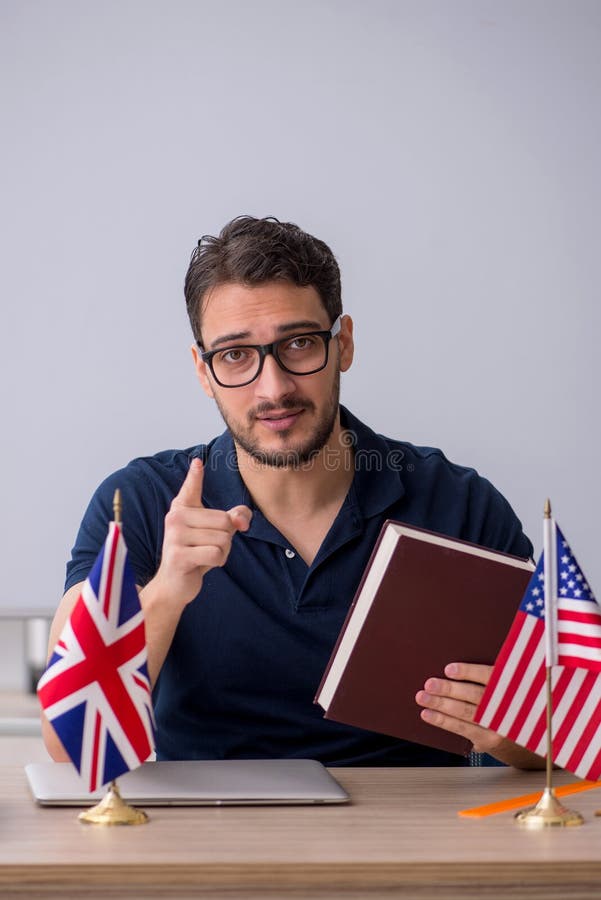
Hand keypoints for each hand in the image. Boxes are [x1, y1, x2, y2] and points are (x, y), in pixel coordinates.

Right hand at [153, 457, 251, 608]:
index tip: (198, 462)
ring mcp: (175, 536)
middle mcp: (175, 517)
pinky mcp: (178, 555)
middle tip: (207, 548)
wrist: (174, 584)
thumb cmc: (196, 555)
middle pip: (225, 521)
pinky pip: (216, 553)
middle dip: (226, 539)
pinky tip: (202, 564)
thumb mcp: (216, 534)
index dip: (195, 475)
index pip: (191, 488)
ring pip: (223, 539)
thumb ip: (233, 520)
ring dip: (222, 552)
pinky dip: (218, 562)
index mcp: (182, 509)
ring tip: (204, 556)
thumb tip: (241, 519)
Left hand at [415, 662, 544, 767]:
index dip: (469, 672)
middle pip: (475, 696)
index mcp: (511, 684)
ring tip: (423, 697)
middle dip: (449, 689)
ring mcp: (497, 724)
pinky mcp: (489, 739)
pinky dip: (443, 721)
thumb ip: (487, 674)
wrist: (520, 735)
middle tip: (429, 684)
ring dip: (441, 704)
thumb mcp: (505, 683)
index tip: (449, 669)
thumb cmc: (504, 699)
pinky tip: (428, 714)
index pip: (490, 676)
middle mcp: (506, 705)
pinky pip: (462, 729)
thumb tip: (452, 664)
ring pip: (466, 712)